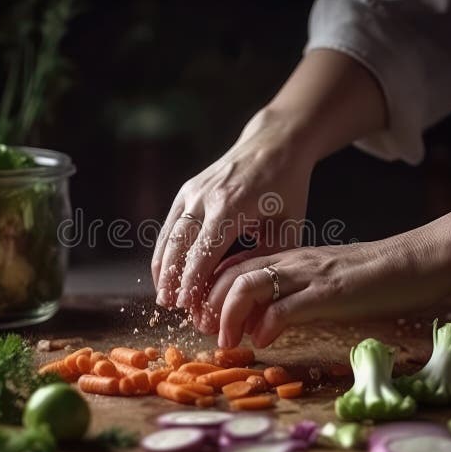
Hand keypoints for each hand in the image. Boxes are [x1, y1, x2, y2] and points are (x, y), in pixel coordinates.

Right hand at [151, 108, 313, 330]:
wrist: (273, 144)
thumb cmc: (286, 188)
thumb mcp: (287, 225)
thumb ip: (266, 258)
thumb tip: (244, 291)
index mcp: (232, 205)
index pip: (205, 251)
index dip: (194, 281)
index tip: (188, 306)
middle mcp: (205, 196)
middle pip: (179, 244)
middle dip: (172, 278)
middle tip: (169, 307)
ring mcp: (192, 191)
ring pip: (168, 235)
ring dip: (163, 267)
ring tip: (163, 296)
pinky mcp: (186, 190)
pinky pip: (170, 225)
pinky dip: (164, 250)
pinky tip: (163, 272)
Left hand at [204, 231, 450, 347]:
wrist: (417, 259)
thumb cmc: (374, 275)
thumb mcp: (324, 280)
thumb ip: (294, 292)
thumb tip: (264, 318)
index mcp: (289, 257)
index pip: (235, 265)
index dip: (211, 290)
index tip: (204, 316)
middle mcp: (292, 261)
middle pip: (232, 274)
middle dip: (210, 305)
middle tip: (206, 332)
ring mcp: (310, 275)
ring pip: (249, 285)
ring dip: (229, 316)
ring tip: (227, 340)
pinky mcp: (330, 292)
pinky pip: (286, 306)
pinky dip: (267, 324)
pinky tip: (263, 341)